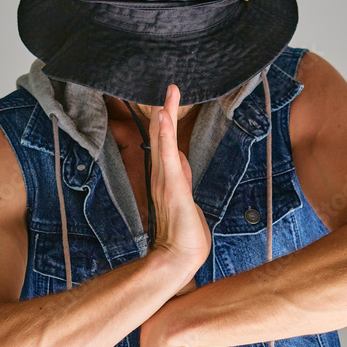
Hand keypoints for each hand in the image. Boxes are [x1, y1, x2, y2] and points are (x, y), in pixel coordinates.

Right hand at [148, 84, 210, 268]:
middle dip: (165, 111)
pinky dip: (165, 136)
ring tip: (169, 93)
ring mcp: (166, 181)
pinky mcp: (173, 187)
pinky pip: (168, 156)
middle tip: (170, 87)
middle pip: (160, 138)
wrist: (179, 259)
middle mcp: (161, 177)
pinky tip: (165, 119)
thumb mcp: (186, 200)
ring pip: (163, 142)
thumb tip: (180, 158)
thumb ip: (182, 178)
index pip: (163, 145)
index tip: (168, 102)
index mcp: (165, 180)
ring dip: (166, 116)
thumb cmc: (184, 235)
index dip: (165, 123)